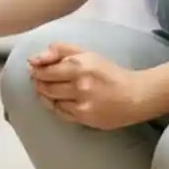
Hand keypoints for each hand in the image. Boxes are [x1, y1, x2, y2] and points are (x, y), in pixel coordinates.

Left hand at [28, 42, 155, 129]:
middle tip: (38, 79)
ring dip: (45, 95)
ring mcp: (81, 103)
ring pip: (51, 100)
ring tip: (48, 89)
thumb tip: (33, 59)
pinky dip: (56, 106)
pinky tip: (60, 101)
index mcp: (81, 64)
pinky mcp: (84, 118)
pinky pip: (60, 112)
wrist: (135, 96)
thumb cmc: (109, 73)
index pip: (46, 69)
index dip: (37, 70)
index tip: (35, 68)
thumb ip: (60, 50)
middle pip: (46, 85)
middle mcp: (80, 84)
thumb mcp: (88, 54)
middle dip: (38, 82)